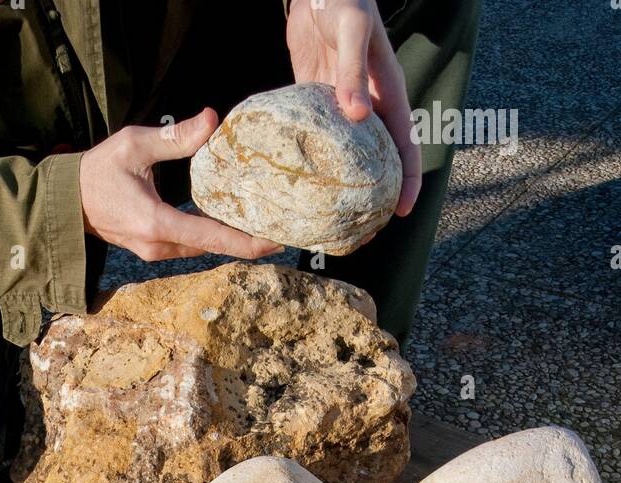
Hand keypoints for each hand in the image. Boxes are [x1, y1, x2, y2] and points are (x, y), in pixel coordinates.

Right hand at [79, 109, 283, 261]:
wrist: (66, 203)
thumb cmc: (96, 171)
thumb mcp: (134, 145)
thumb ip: (175, 137)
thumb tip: (212, 121)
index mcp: (156, 222)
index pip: (211, 238)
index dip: (246, 243)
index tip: (275, 242)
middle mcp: (158, 245)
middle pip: (213, 248)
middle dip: (246, 242)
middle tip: (281, 231)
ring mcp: (154, 252)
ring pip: (202, 249)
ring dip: (230, 240)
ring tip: (262, 226)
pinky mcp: (152, 250)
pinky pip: (190, 246)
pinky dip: (212, 237)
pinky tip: (231, 224)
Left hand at [286, 0, 420, 217]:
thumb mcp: (352, 31)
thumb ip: (352, 71)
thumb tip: (357, 116)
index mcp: (387, 93)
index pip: (404, 144)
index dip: (408, 179)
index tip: (402, 211)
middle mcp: (367, 106)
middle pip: (377, 160)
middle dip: (375, 195)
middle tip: (363, 231)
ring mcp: (341, 106)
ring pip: (346, 155)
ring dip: (341, 186)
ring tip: (329, 221)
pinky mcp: (314, 101)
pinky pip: (315, 138)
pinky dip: (309, 160)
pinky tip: (295, 185)